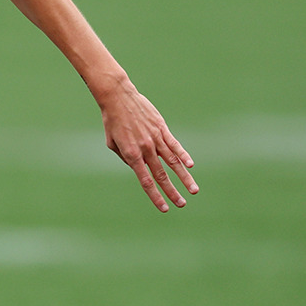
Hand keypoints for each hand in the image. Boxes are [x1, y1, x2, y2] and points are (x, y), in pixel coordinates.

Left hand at [99, 83, 197, 211]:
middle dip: (172, 192)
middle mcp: (145, 149)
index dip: (156, 197)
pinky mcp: (162, 128)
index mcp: (131, 155)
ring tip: (193, 190)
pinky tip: (191, 165)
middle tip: (182, 204)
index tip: (164, 208)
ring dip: (184, 177)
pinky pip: (175, 144)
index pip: (146, 181)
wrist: (118, 97)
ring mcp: (155, 138)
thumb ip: (126, 158)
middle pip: (161, 176)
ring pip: (172, 162)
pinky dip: (183, 155)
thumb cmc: (112, 121)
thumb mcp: (112, 143)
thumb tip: (139, 167)